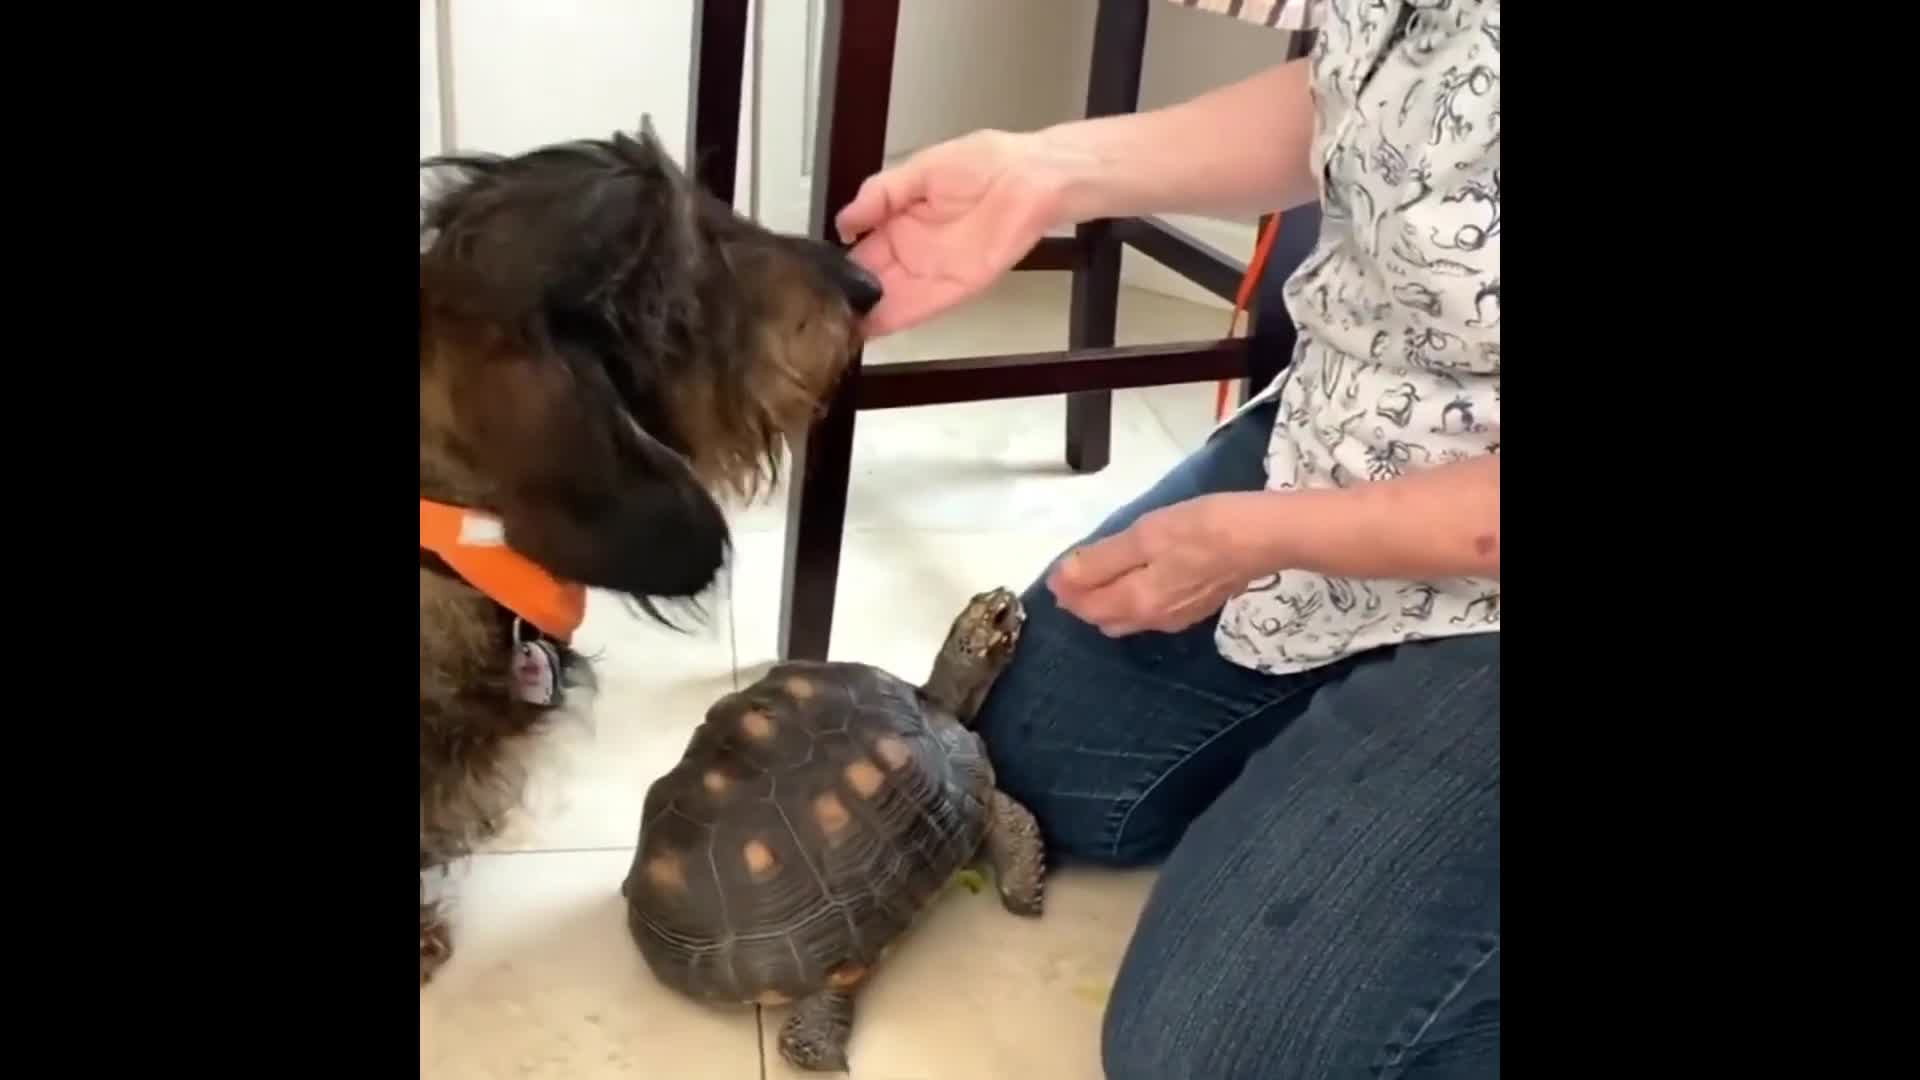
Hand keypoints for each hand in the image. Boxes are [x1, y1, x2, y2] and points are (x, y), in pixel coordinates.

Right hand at [834, 130, 1071, 335]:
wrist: (1030, 177)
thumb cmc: (985, 163)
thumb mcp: (919, 169)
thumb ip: (880, 194)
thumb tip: (844, 219)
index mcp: (900, 221)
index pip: (861, 251)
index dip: (840, 266)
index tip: (817, 280)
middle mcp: (915, 251)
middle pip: (873, 281)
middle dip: (848, 298)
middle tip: (820, 313)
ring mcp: (935, 271)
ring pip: (893, 301)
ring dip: (867, 315)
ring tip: (836, 328)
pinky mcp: (959, 285)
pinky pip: (923, 307)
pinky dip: (898, 319)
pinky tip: (871, 327)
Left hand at [1048, 494, 1261, 636]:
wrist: (1264, 537)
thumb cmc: (1201, 529)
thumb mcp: (1144, 536)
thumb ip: (1101, 561)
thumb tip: (1062, 579)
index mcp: (1137, 603)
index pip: (1086, 606)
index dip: (1066, 589)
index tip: (1056, 569)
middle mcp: (1154, 619)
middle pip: (1105, 616)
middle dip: (1084, 599)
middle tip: (1071, 572)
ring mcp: (1177, 616)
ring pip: (1128, 616)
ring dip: (1108, 600)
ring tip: (1098, 574)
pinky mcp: (1196, 606)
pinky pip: (1150, 610)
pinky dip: (1132, 598)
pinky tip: (1138, 578)